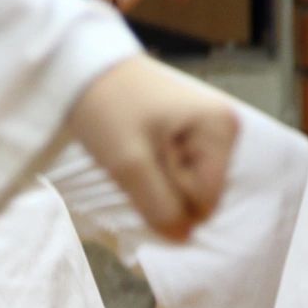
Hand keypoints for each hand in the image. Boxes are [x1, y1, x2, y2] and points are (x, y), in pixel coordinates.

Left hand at [67, 57, 238, 242]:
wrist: (81, 68)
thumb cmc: (106, 107)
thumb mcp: (129, 163)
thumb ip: (159, 206)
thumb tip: (184, 239)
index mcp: (221, 129)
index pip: (206, 201)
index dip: (169, 194)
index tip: (144, 159)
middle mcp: (225, 128)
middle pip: (200, 194)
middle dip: (163, 185)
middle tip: (136, 152)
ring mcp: (208, 130)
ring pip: (187, 186)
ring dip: (155, 178)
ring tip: (135, 145)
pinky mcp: (191, 132)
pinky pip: (179, 172)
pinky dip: (154, 169)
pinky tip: (139, 147)